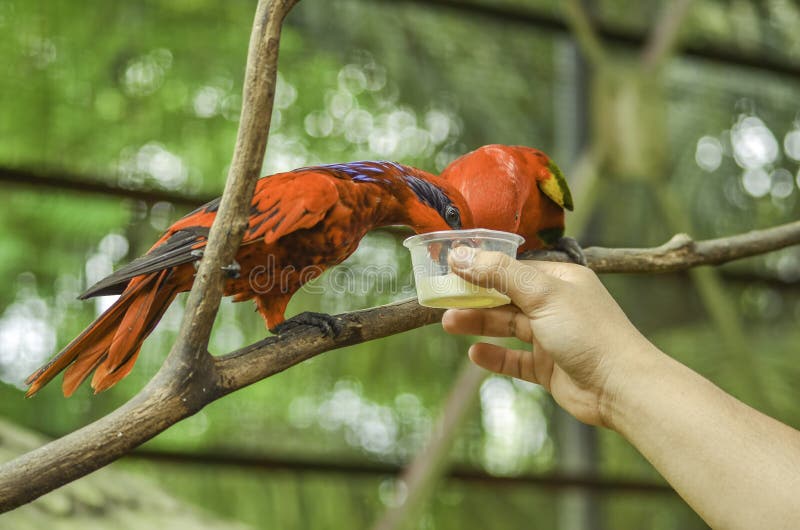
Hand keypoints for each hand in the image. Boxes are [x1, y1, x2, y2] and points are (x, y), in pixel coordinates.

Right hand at [442, 248, 656, 427]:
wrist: (621, 387)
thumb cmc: (588, 332)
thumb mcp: (541, 293)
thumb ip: (499, 273)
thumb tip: (460, 254)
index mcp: (560, 279)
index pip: (514, 267)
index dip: (482, 267)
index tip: (450, 268)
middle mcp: (556, 305)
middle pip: (507, 297)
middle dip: (475, 298)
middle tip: (442, 299)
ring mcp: (552, 337)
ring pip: (508, 327)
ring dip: (479, 324)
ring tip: (449, 324)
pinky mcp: (549, 367)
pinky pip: (516, 359)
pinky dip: (496, 356)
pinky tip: (475, 353)